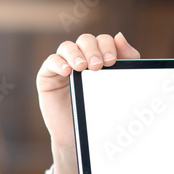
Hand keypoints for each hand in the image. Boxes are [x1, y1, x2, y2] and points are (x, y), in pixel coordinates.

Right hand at [36, 32, 140, 150]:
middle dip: (93, 49)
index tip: (112, 61)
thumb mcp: (118, 84)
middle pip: (85, 40)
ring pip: (67, 46)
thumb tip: (120, 36)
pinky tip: (67, 71)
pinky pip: (50, 61)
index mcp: (99, 57)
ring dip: (76, 53)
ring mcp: (63, 65)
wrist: (85, 136)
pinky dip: (58, 63)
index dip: (107, 46)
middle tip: (98, 65)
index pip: (103, 41)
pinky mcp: (48, 76)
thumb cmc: (102, 110)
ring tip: (82, 67)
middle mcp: (81, 57)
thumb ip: (126, 60)